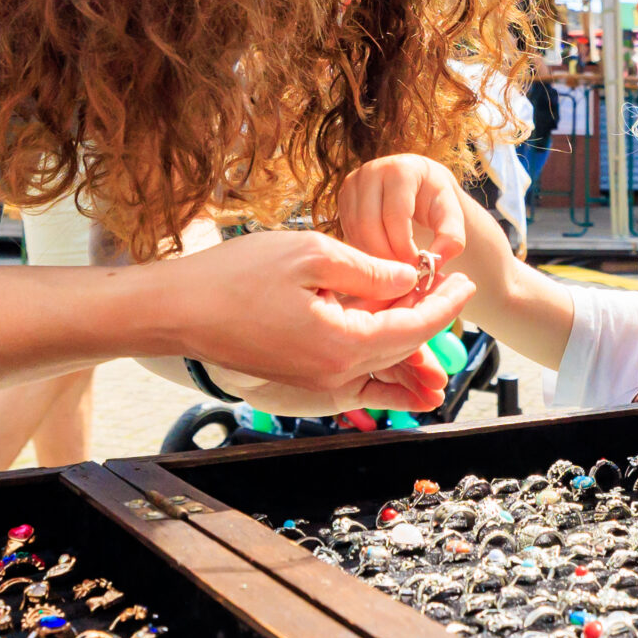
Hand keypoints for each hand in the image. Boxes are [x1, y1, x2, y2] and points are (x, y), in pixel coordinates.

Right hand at [154, 231, 472, 406]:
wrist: (174, 311)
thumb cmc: (233, 277)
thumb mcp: (310, 254)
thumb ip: (368, 269)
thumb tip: (409, 279)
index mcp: (342, 345)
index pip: (413, 328)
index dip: (444, 304)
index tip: (463, 280)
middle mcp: (333, 375)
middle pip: (402, 351)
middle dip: (432, 321)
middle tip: (453, 290)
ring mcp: (314, 384)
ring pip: (380, 369)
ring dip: (411, 349)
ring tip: (436, 326)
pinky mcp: (298, 381)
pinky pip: (354, 382)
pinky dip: (381, 372)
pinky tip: (397, 364)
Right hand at [335, 154, 468, 272]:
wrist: (419, 185)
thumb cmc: (435, 200)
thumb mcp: (451, 215)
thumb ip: (452, 237)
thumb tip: (436, 260)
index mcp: (402, 170)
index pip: (395, 215)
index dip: (404, 246)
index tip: (416, 266)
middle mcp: (371, 171)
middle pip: (369, 224)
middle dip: (386, 255)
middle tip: (402, 275)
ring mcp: (353, 183)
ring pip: (355, 230)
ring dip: (373, 257)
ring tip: (393, 270)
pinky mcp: (343, 198)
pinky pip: (348, 232)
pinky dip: (364, 251)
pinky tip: (381, 261)